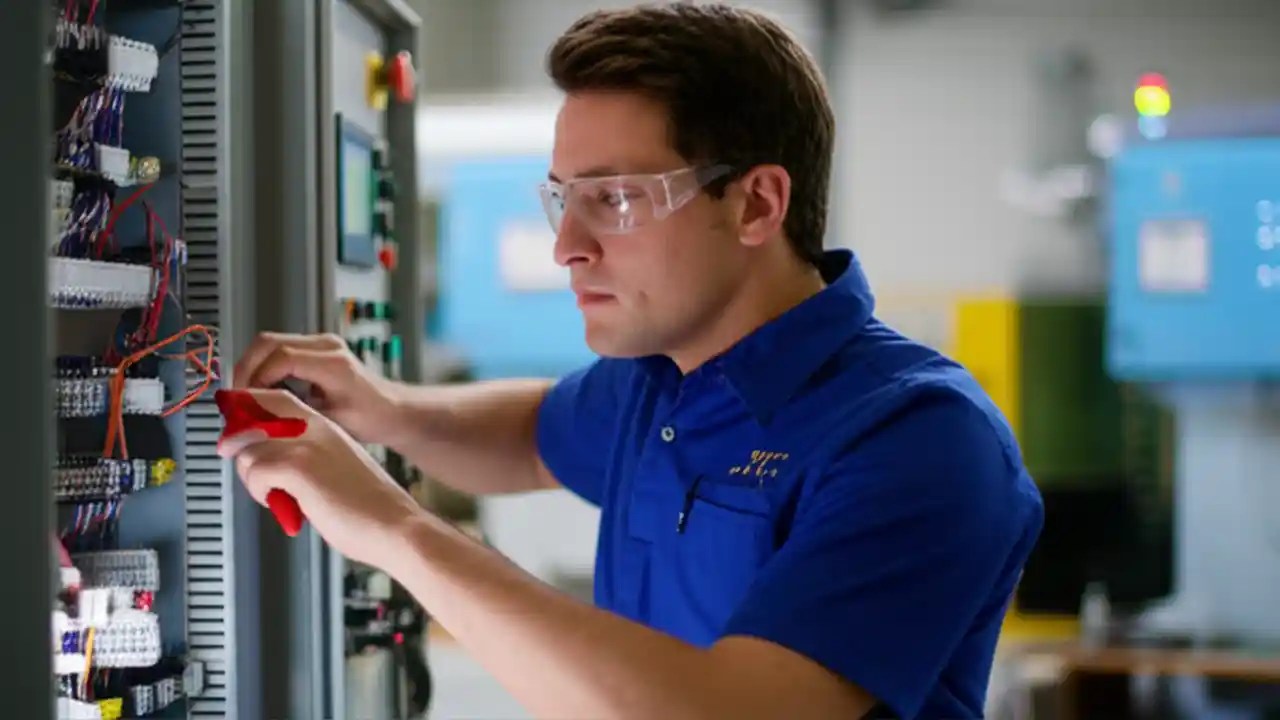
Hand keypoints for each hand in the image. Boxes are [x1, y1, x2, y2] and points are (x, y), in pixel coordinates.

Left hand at [218, 389, 422, 565]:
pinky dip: (259, 491)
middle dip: (238, 440)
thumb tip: (269, 464)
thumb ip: (305, 458)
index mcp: (325, 425)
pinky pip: (255, 472)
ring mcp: (305, 445)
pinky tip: (281, 504)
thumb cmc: (368, 507)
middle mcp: (313, 428)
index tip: (236, 428)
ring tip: (272, 495)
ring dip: (250, 475)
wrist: (394, 525)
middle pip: (253, 415)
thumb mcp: (336, 468)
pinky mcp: (298, 468)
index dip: (247, 409)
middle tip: (240, 463)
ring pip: (248, 448)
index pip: (274, 398)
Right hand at [232, 332, 399, 444]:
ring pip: (270, 343)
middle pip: (268, 342)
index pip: (281, 357)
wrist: (391, 409)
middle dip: (246, 368)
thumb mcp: (330, 423)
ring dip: (252, 366)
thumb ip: (293, 414)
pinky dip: (264, 366)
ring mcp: (321, 343)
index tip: (244, 400)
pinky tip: (262, 389)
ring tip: (245, 395)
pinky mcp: (316, 348)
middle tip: (236, 397)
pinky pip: (280, 348)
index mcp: (332, 363)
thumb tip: (255, 415)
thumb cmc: (369, 419)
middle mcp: (325, 345)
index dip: (256, 377)